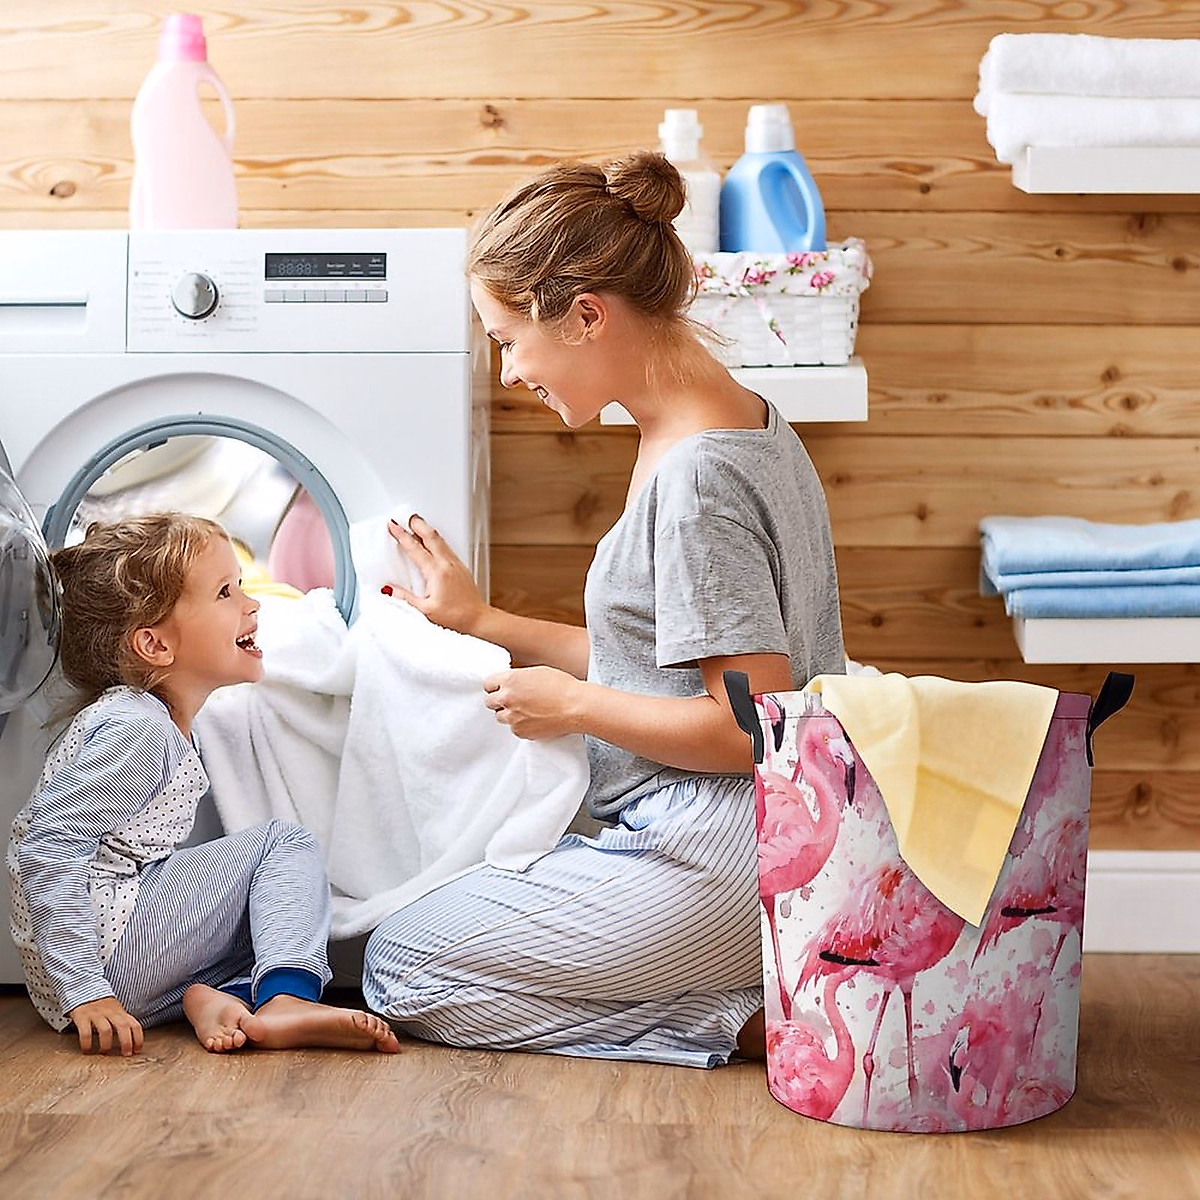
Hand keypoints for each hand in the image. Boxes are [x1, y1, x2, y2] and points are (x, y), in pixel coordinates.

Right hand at [69, 997, 143, 1055]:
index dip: (138, 1038)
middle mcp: (110, 1012)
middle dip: (126, 1042)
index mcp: (120, 1012)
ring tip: (104, 1052)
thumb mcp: (116, 1011)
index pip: (134, 1024)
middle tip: (126, 1054)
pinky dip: (87, 1043)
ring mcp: (96, 1014)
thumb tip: (133, 1041)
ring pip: (106, 1029)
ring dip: (106, 1043)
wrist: (83, 989)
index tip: (137, 1050)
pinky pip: (86, 1032)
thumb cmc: (102, 1005)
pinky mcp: (82, 1017)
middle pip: (123, 1026)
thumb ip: (123, 1022)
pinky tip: (87, 1049)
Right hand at [385, 515, 489, 635]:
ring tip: (417, 524)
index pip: (415, 548)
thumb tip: (389, 590)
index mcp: (437, 572)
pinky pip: (447, 548)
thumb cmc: (456, 617)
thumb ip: (405, 598)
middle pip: (431, 536)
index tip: (393, 526)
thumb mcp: (426, 610)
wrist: (478, 619)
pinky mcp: (461, 568)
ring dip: (427, 530)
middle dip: (417, 524)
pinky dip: (436, 540)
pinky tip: (433, 543)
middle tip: (406, 517)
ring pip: (440, 540)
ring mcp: (456, 565)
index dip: (402, 535)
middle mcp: (448, 564)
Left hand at [482, 666, 585, 739]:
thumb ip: (518, 678)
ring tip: (526, 711)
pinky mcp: (521, 732)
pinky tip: (534, 719)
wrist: (576, 707)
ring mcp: (512, 717)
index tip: (500, 689)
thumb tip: (511, 684)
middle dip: (499, 701)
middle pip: (489, 702)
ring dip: (508, 714)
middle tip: (513, 700)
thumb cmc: (563, 687)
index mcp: (510, 680)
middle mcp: (507, 698)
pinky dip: (520, 725)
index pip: (487, 684)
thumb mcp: (537, 672)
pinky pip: (513, 729)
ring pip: (500, 717)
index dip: (495, 686)